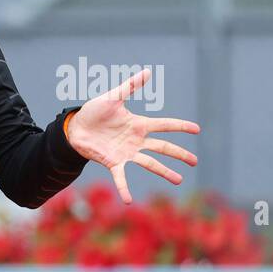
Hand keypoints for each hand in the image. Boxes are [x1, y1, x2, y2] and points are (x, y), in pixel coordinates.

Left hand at [66, 68, 200, 204]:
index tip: (197, 129)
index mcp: (139, 124)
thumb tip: (147, 71)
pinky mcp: (113, 162)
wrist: (75, 127)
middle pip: (163, 147)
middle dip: (179, 154)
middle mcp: (136, 140)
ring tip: (178, 180)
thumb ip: (130, 86)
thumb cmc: (94, 111)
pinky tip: (129, 200)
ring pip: (150, 163)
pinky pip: (121, 178)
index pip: (165, 125)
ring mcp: (126, 153)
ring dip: (164, 172)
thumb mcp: (113, 98)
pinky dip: (124, 188)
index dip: (180, 126)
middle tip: (195, 161)